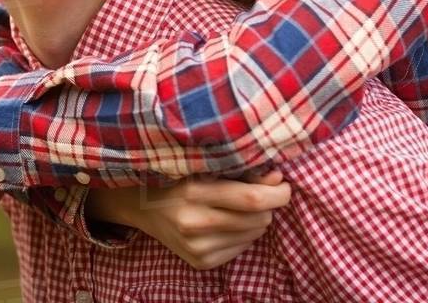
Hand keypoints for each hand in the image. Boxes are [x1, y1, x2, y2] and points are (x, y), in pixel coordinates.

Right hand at [86, 169, 291, 269]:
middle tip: (260, 192)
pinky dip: (244, 234)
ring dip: (257, 219)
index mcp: (195, 192)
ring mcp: (197, 247)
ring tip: (238, 206)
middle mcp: (195, 223)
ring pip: (254, 234)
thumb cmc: (179, 177)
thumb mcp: (205, 166)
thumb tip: (277, 178)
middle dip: (269, 205)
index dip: (277, 193)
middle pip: (258, 219)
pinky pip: (242, 248)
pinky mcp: (201, 262)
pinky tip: (227, 222)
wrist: (142, 207)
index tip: (284, 185)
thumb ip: (243, 171)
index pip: (252, 199)